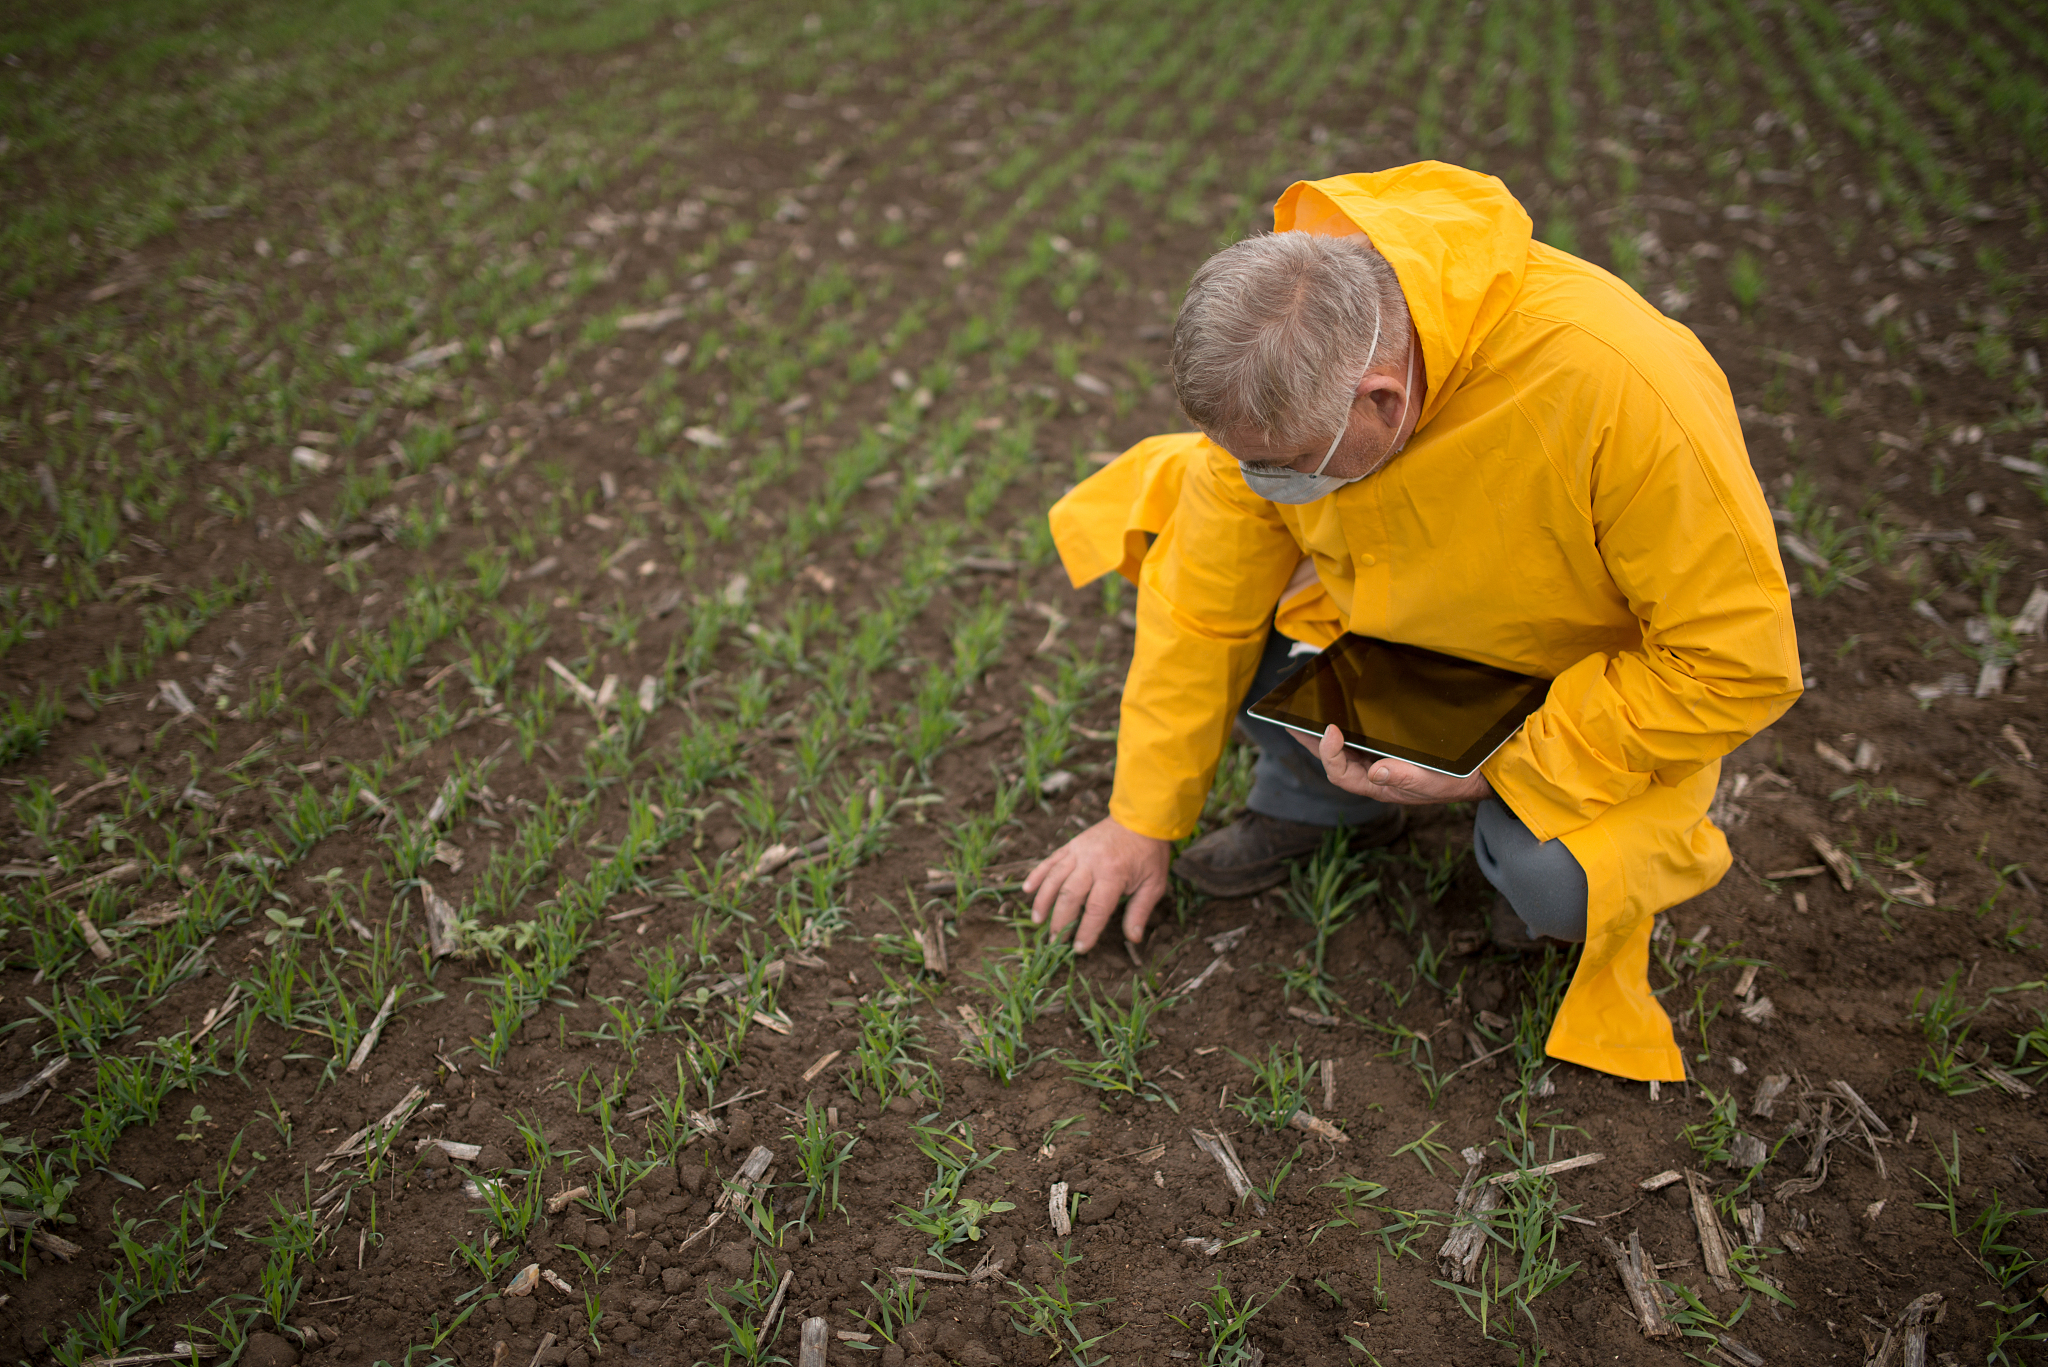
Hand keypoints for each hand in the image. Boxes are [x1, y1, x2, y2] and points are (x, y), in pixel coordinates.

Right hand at [1023, 816, 1171, 952]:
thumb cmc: (1149, 854)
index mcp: (1114, 874)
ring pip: (1054, 878)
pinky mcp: (1071, 845)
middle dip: (1060, 921)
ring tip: (1037, 921)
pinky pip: (1050, 861)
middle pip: (1070, 895)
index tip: (1079, 948)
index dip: (1087, 930)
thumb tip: (1133, 938)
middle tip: (1055, 941)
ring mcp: (1078, 851)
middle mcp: (1092, 862)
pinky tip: (1027, 889)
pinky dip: (1037, 875)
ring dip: (1043, 901)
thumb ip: (1140, 911)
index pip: (1096, 908)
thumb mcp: (1154, 883)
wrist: (1141, 818)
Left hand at [1291, 725, 1492, 803]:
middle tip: (1288, 722)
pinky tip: (1338, 712)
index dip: (1330, 753)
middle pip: (1333, 758)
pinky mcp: (1387, 746)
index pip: (1341, 772)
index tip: (1330, 730)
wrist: (1475, 772)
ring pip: (1343, 748)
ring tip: (1303, 714)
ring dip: (1323, 733)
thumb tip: (1375, 770)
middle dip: (1310, 742)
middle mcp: (1372, 774)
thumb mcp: (1430, 781)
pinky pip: (1359, 737)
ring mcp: (1377, 760)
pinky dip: (1346, 726)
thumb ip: (1403, 776)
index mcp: (1377, 786)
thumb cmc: (1453, 780)